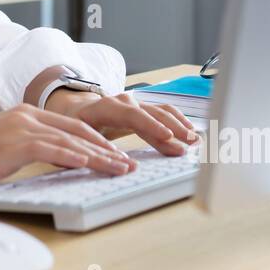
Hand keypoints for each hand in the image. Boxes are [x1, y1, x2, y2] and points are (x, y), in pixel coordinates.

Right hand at [0, 103, 140, 190]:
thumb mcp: (5, 148)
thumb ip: (32, 150)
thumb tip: (62, 164)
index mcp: (27, 115)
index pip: (73, 126)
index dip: (99, 141)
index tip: (118, 156)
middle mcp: (26, 116)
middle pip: (78, 130)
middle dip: (107, 148)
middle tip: (129, 164)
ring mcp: (19, 128)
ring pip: (70, 140)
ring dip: (98, 156)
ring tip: (119, 169)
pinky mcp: (11, 143)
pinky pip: (49, 149)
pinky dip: (72, 156)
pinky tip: (88, 163)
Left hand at [47, 90, 198, 156]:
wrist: (77, 109)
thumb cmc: (75, 126)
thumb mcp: (74, 137)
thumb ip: (86, 150)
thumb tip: (104, 166)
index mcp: (104, 108)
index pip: (131, 115)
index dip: (149, 126)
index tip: (166, 137)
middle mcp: (124, 102)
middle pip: (152, 113)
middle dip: (172, 129)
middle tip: (188, 145)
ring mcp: (136, 104)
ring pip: (162, 111)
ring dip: (180, 125)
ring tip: (195, 141)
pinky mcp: (145, 109)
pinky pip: (165, 113)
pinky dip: (179, 122)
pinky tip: (190, 133)